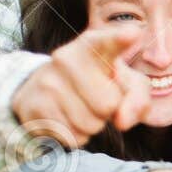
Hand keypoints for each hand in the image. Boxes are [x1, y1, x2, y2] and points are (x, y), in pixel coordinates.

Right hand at [12, 28, 151, 144]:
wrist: (42, 90)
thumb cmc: (95, 85)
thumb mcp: (124, 84)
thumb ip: (138, 98)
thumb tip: (122, 121)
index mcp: (92, 46)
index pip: (105, 43)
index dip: (119, 40)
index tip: (132, 34)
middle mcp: (66, 58)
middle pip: (108, 104)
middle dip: (107, 111)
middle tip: (93, 98)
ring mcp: (47, 82)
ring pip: (90, 124)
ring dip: (91, 125)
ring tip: (78, 108)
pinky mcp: (34, 106)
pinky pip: (71, 137)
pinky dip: (75, 136)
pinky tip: (64, 118)